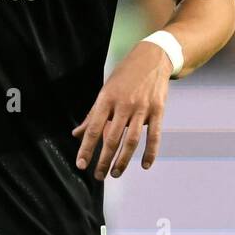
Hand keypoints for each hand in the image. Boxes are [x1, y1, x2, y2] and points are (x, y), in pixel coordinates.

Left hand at [72, 40, 172, 180]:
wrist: (153, 57)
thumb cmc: (125, 75)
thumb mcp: (105, 90)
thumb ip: (92, 114)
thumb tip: (77, 134)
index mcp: (106, 99)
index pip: (93, 129)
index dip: (86, 148)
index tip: (81, 164)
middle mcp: (123, 104)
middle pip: (112, 139)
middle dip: (104, 160)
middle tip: (99, 176)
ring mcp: (142, 108)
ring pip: (131, 141)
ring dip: (123, 160)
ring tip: (116, 173)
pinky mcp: (158, 110)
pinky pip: (154, 135)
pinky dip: (150, 152)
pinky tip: (145, 165)